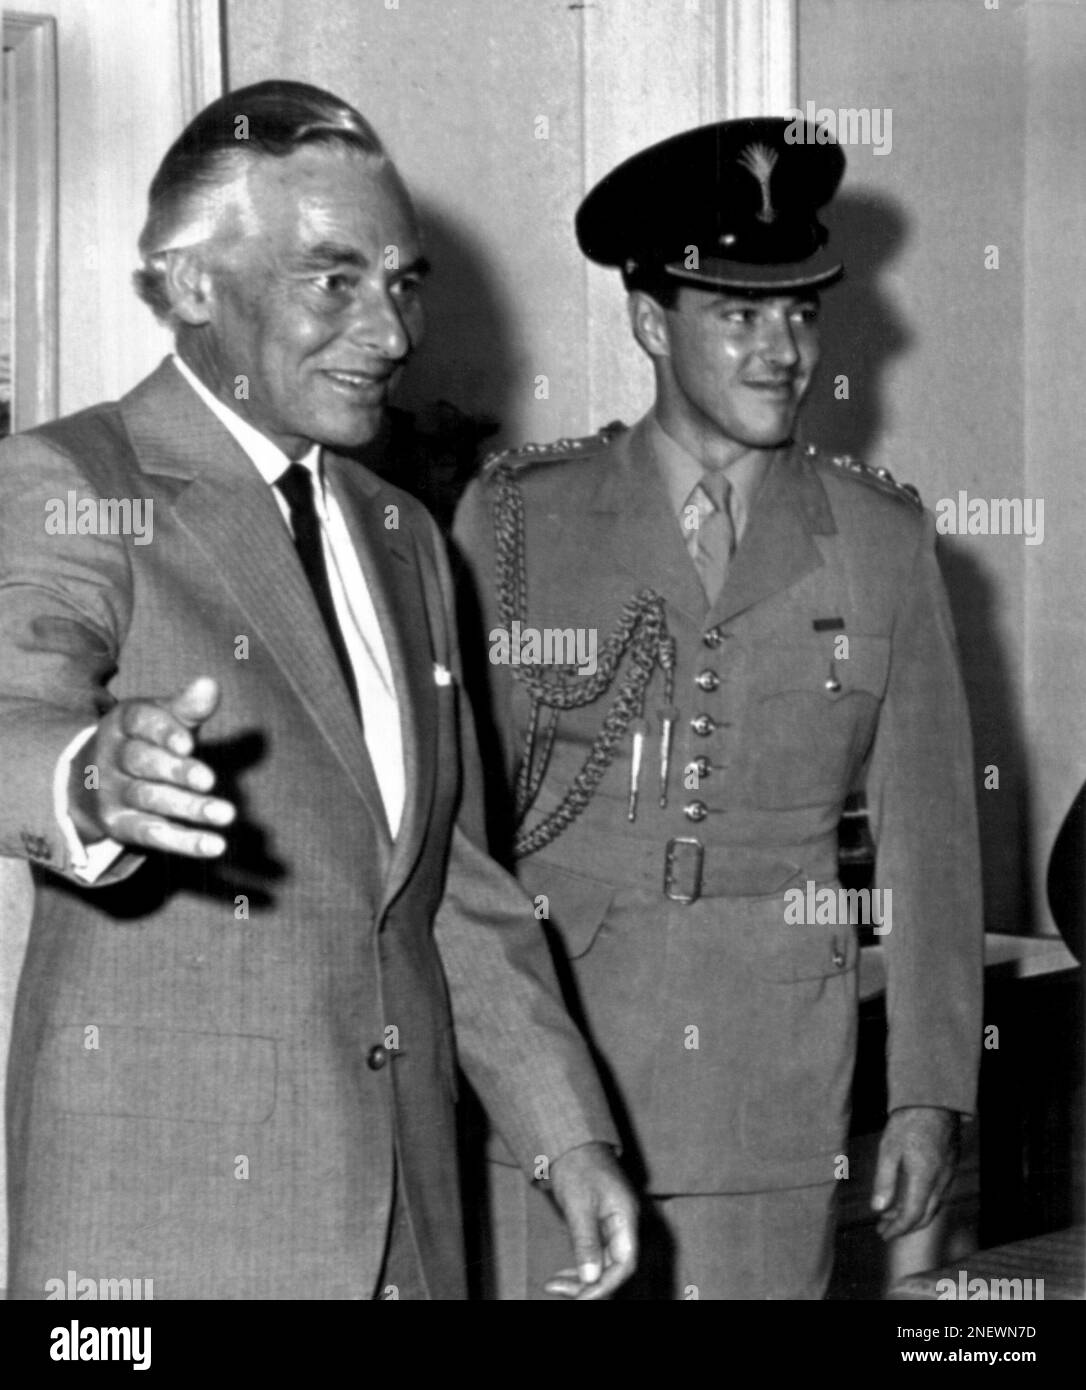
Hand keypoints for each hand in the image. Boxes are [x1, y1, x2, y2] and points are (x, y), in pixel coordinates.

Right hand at [69, 676, 234, 857]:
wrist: (91, 780)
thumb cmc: (146, 741)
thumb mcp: (163, 719)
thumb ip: (188, 707)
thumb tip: (210, 684)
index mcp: (124, 721)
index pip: (141, 722)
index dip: (164, 733)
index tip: (189, 744)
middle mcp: (112, 756)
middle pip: (142, 762)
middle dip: (176, 772)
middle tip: (209, 780)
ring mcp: (112, 792)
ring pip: (150, 799)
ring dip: (189, 808)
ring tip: (226, 814)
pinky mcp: (119, 825)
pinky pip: (152, 834)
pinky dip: (184, 842)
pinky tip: (214, 845)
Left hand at [544, 1141, 637, 1299]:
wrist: (572, 1141)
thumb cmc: (577, 1166)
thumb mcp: (578, 1203)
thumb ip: (586, 1241)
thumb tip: (591, 1277)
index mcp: (626, 1217)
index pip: (625, 1264)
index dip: (605, 1286)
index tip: (581, 1298)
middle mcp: (625, 1225)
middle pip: (615, 1268)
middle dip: (589, 1286)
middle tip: (557, 1290)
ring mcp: (615, 1226)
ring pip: (605, 1265)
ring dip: (582, 1279)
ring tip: (554, 1285)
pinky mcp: (603, 1226)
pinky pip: (597, 1255)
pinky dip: (581, 1267)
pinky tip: (564, 1275)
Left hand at [871, 1106, 959, 1239]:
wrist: (935, 1099)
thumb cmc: (908, 1121)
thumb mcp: (889, 1149)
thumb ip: (884, 1180)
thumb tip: (878, 1208)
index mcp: (925, 1178)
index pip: (913, 1215)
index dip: (897, 1229)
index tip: (882, 1233)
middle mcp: (941, 1181)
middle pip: (926, 1216)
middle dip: (904, 1226)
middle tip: (884, 1229)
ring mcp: (948, 1173)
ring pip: (933, 1206)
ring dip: (913, 1215)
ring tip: (890, 1215)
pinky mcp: (950, 1165)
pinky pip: (938, 1194)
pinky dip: (922, 1202)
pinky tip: (907, 1197)